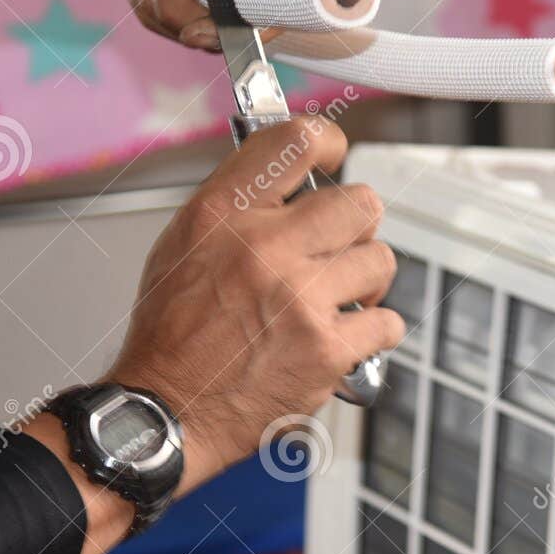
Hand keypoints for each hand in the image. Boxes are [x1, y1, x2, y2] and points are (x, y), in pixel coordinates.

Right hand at [106, 116, 401, 491]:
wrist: (168, 410)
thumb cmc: (173, 334)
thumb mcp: (184, 245)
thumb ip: (239, 205)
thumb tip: (293, 179)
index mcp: (222, 214)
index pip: (296, 143)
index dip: (328, 143)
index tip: (334, 156)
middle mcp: (264, 249)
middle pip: (360, 203)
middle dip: (358, 224)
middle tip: (341, 244)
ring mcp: (301, 300)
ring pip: (380, 261)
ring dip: (365, 281)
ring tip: (337, 298)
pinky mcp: (326, 350)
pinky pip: (386, 323)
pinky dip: (372, 332)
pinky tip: (343, 337)